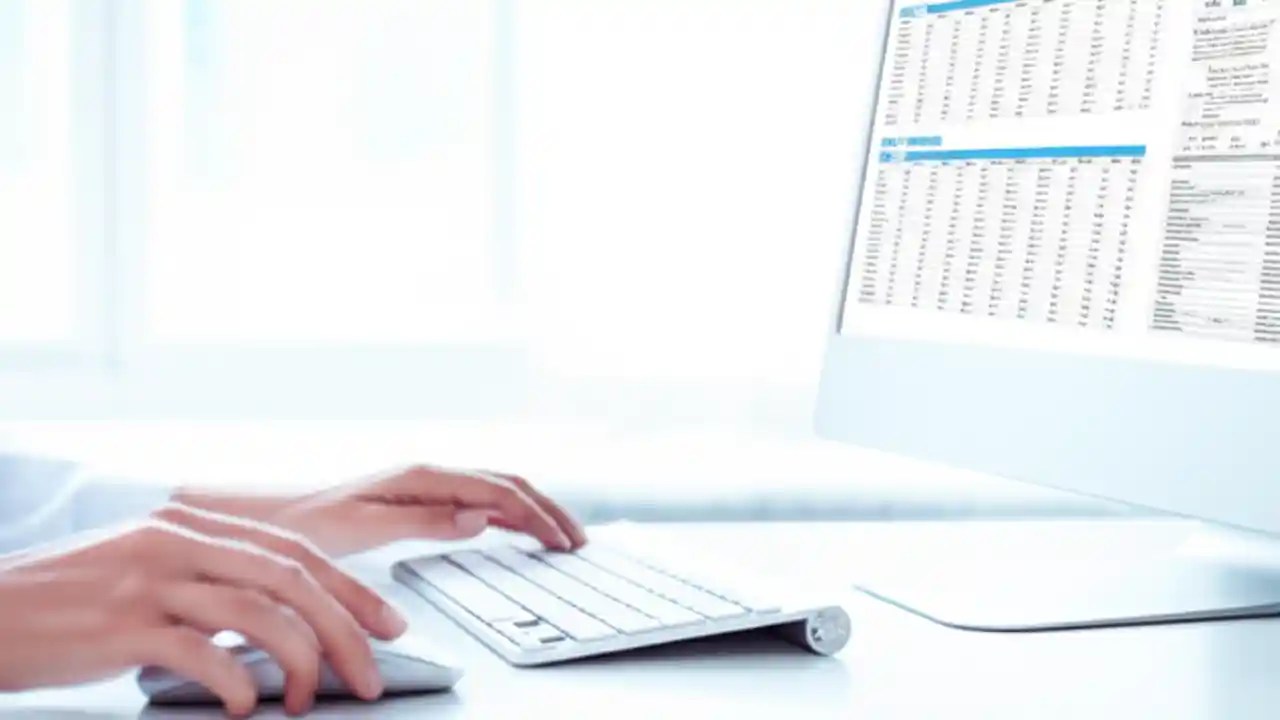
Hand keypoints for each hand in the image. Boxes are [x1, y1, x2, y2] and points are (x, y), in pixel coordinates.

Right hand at [0, 503, 406, 716]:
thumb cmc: (66, 604)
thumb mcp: (143, 576)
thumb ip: (207, 588)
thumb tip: (273, 627)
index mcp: (189, 528)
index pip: (295, 551)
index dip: (351, 589)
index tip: (390, 624)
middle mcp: (176, 543)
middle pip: (291, 579)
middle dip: (345, 629)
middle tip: (370, 675)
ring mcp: (149, 581)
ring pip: (258, 612)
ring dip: (299, 661)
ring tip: (309, 700)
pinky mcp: (121, 626)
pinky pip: (202, 652)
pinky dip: (237, 681)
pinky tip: (248, 705)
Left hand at [177, 465, 586, 555]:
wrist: (272, 520)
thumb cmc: (309, 525)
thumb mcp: (364, 527)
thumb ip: (425, 521)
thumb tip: (480, 518)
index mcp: (423, 475)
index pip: (498, 491)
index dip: (537, 516)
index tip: (563, 542)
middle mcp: (430, 474)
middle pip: (507, 484)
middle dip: (547, 509)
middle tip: (577, 542)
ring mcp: (427, 486)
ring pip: (497, 491)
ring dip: (533, 511)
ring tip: (560, 537)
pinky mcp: (420, 501)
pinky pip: (478, 503)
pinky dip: (509, 516)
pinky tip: (517, 532)